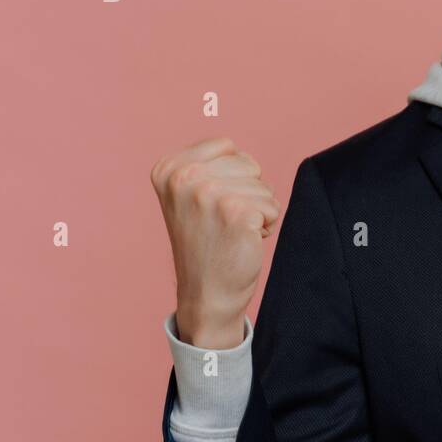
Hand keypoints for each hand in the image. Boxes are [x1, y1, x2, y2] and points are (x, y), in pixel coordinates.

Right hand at [150, 137, 281, 348]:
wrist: (206, 295)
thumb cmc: (205, 243)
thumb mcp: (189, 195)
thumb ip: (207, 167)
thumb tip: (237, 151)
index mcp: (168, 168)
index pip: (227, 146)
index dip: (232, 175)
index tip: (211, 204)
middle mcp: (184, 177)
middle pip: (248, 163)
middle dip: (247, 192)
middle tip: (223, 222)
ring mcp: (209, 193)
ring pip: (263, 186)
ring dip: (258, 210)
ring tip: (232, 232)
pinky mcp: (236, 212)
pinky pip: (274, 206)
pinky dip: (267, 224)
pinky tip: (244, 241)